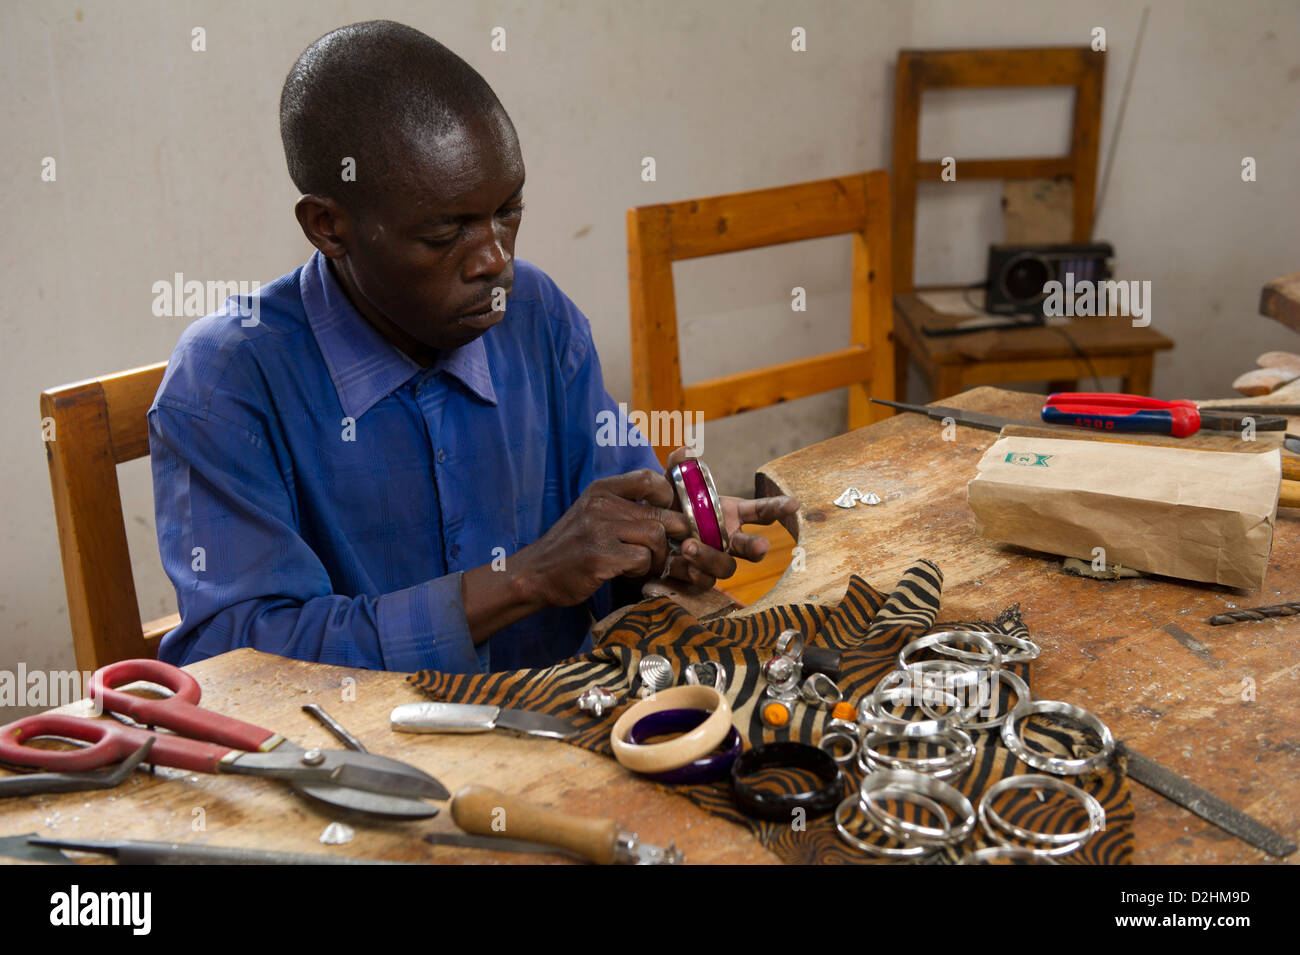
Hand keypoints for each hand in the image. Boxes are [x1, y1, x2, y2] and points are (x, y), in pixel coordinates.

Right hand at [509, 469, 691, 607]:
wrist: (535, 574)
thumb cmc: (571, 547)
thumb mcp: (593, 513)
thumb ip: (625, 505)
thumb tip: (671, 505)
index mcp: (601, 490)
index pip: (649, 479)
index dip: (668, 497)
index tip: (669, 515)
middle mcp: (601, 505)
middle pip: (661, 513)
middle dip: (673, 536)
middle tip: (668, 550)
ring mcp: (600, 530)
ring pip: (656, 537)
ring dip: (658, 557)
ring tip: (645, 565)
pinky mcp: (601, 556)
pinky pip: (643, 559)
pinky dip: (642, 570)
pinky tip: (628, 573)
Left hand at [660, 448, 799, 589]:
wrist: (652, 532)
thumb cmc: (672, 506)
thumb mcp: (673, 485)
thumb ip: (679, 468)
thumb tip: (686, 452)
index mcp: (733, 513)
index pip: (762, 510)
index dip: (778, 507)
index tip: (793, 504)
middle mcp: (730, 539)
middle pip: (752, 547)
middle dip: (758, 546)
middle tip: (760, 545)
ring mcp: (716, 559)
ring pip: (727, 567)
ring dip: (711, 557)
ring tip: (688, 546)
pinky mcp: (698, 576)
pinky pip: (703, 582)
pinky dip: (695, 574)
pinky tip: (683, 567)